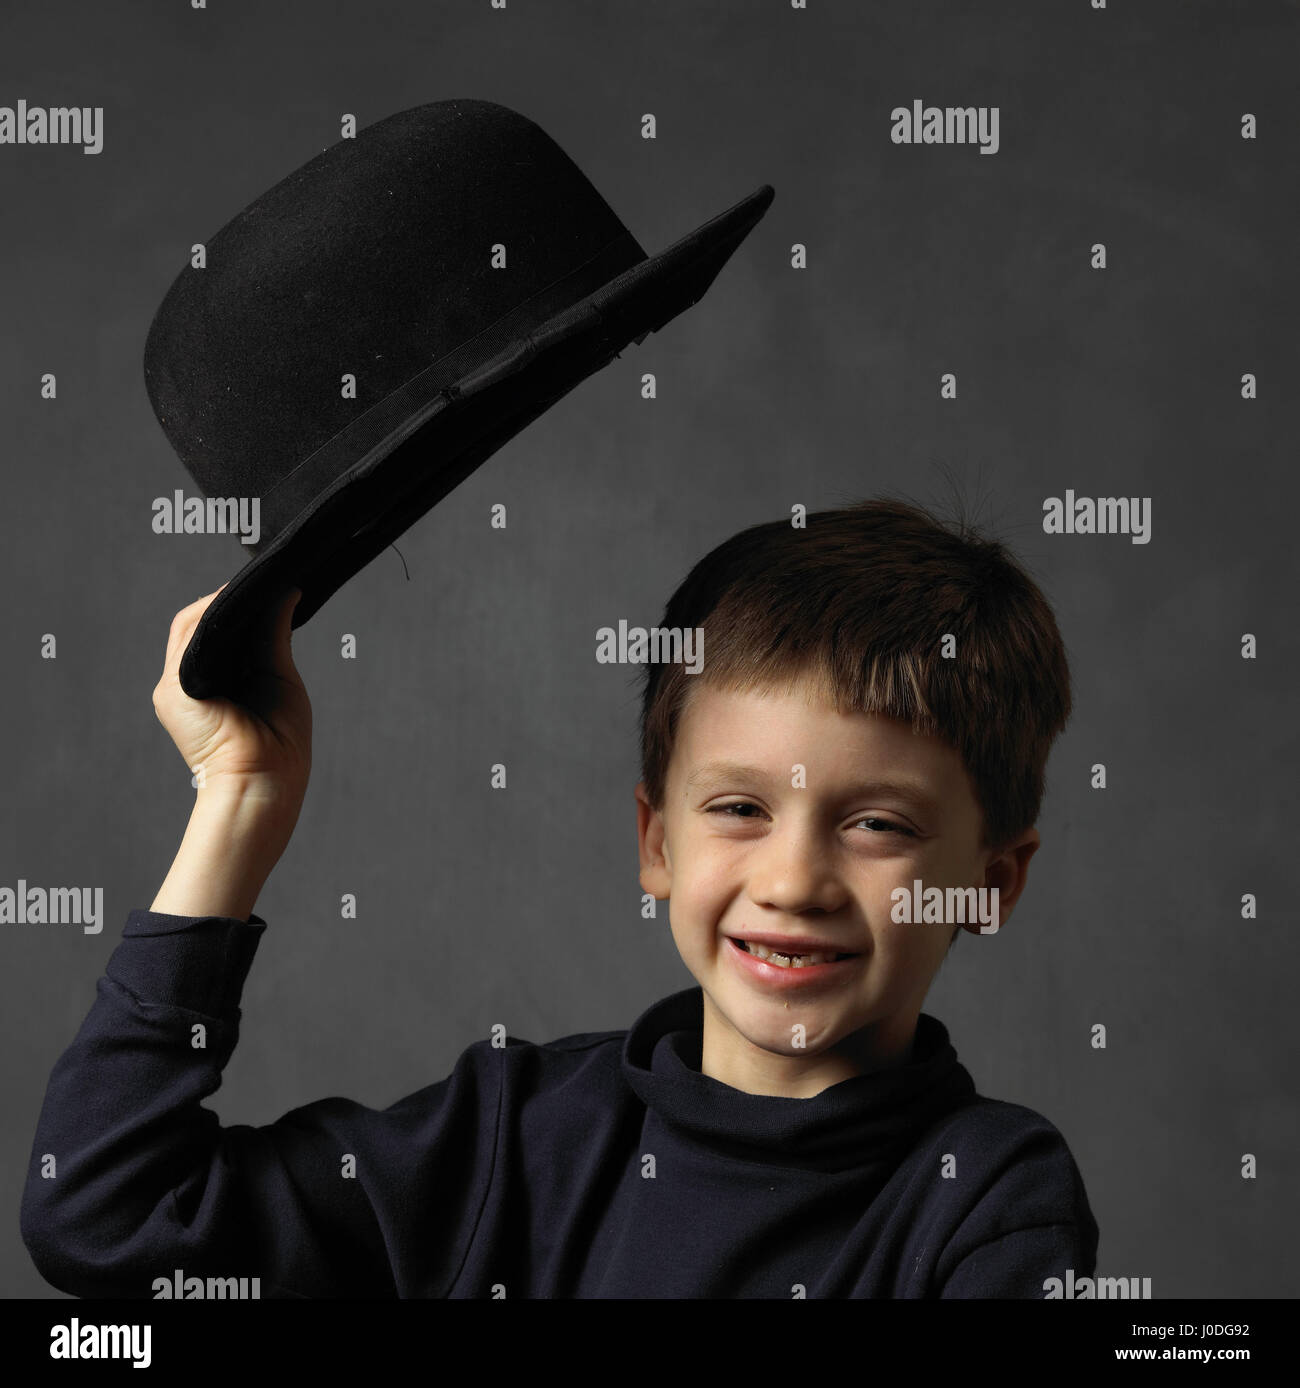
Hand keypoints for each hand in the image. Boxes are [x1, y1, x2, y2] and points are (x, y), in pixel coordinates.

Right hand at [152, 587, 311, 810]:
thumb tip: (287, 594)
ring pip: (189, 625)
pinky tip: (233, 600)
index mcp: (216, 683)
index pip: (219, 632)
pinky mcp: (172, 690)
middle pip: (200, 624)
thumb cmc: (280, 743)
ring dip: (219, 602)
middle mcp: (191, 682)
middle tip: (263, 577)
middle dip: (228, 599)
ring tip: (250, 585)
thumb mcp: (281, 676)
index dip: (238, 606)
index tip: (267, 585)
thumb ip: (275, 636)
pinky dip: (209, 614)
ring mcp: (176, 685)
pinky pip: (186, 637)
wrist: (265, 781)